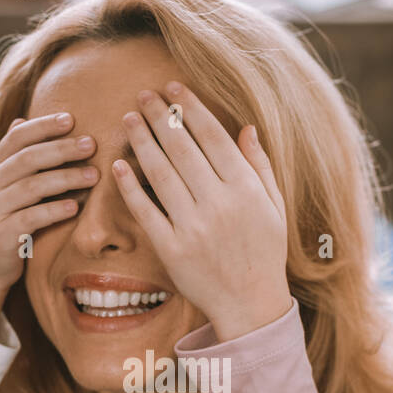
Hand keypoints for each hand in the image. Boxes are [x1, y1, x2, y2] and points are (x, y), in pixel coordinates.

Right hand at [0, 112, 98, 324]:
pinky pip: (31, 218)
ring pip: (32, 186)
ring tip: (93, 174)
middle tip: (91, 144)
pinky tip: (75, 207)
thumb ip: (14, 157)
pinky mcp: (2, 234)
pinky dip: (54, 211)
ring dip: (65, 178)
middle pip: (28, 158)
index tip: (71, 118)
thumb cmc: (3, 219)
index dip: (43, 126)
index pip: (17, 137)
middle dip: (62, 149)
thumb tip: (21, 119)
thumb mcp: (3, 185)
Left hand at [113, 81, 290, 340]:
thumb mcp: (274, 207)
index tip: (173, 87)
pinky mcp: (171, 249)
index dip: (190, 108)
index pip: (213, 137)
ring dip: (141, 141)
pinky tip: (118, 165)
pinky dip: (130, 187)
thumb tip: (246, 127)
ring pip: (160, 173)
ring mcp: (193, 227)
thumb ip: (260, 166)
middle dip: (160, 116)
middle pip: (182, 148)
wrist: (250, 305)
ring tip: (128, 119)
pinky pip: (146, 211)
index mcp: (245, 189)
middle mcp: (219, 204)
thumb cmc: (264, 253)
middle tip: (142, 95)